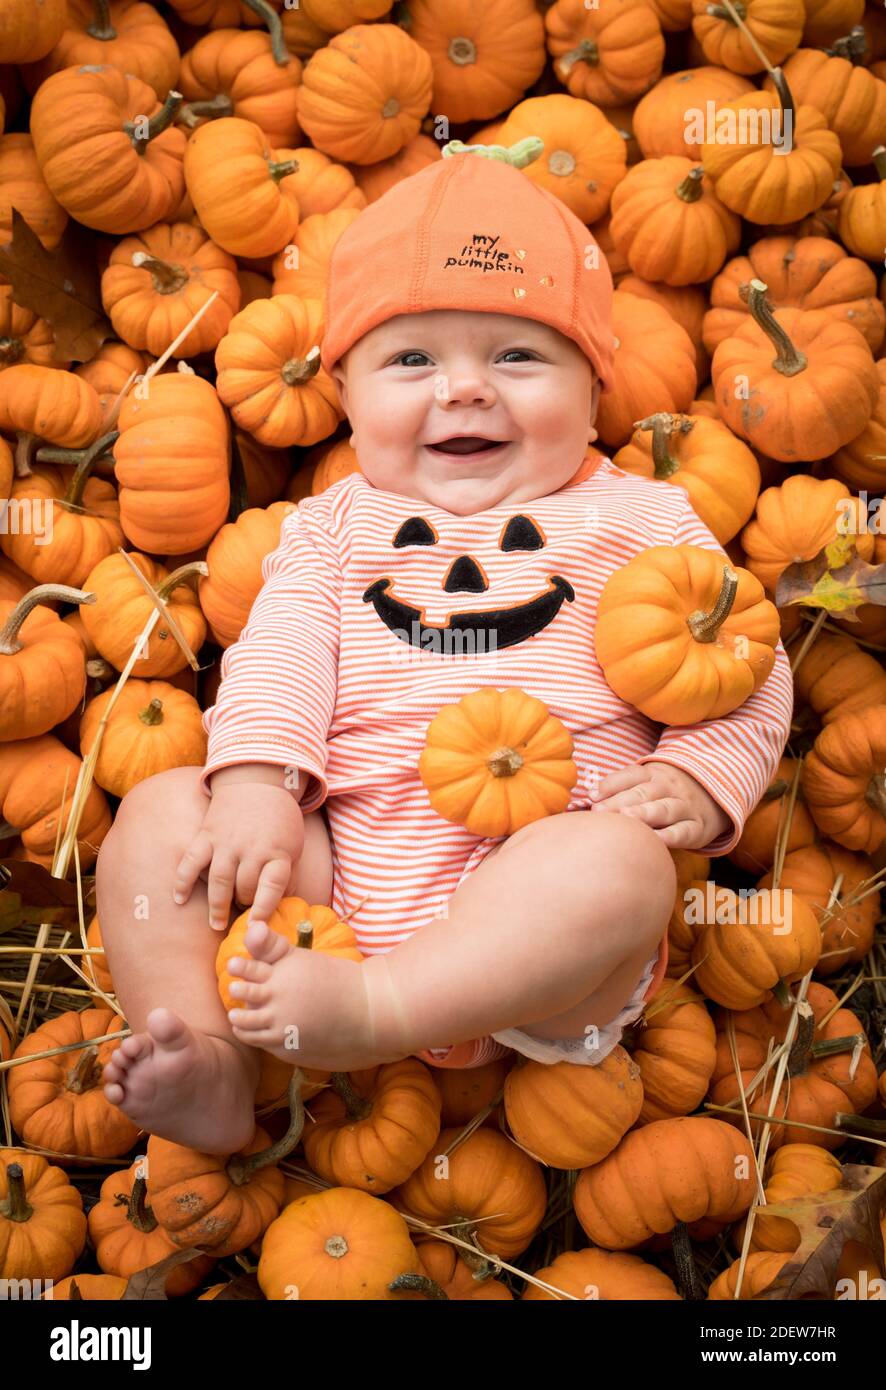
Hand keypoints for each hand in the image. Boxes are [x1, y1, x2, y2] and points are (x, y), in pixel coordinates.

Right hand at [174, 777, 304, 931]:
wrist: (258, 782)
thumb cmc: (279, 819)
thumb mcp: (293, 845)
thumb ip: (287, 874)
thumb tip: (280, 904)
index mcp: (277, 852)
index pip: (272, 886)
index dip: (264, 909)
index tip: (258, 927)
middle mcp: (251, 848)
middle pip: (244, 886)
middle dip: (243, 905)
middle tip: (241, 918)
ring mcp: (227, 841)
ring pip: (219, 879)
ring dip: (216, 904)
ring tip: (216, 924)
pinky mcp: (207, 835)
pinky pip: (192, 860)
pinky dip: (183, 880)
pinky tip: (179, 899)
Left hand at [589, 761, 731, 849]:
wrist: (711, 793)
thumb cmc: (662, 793)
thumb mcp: (645, 783)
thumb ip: (618, 791)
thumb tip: (580, 802)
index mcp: (652, 774)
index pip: (630, 776)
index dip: (610, 784)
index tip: (591, 796)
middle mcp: (668, 787)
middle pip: (642, 793)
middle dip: (619, 802)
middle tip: (598, 813)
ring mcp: (684, 806)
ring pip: (664, 809)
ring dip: (645, 813)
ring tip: (626, 819)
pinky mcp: (697, 827)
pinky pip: (684, 831)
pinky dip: (671, 836)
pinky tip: (655, 841)